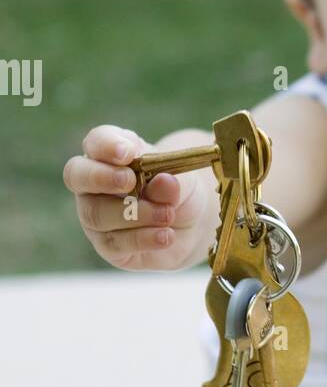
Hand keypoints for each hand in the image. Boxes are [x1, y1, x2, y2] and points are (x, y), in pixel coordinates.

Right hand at [63, 124, 210, 270]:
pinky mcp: (107, 245)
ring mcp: (95, 215)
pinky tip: (165, 236)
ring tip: (168, 214)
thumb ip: (173, 182)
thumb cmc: (178, 191)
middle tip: (129, 180)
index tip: (127, 152)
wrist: (190, 224)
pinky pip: (114, 243)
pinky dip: (142, 239)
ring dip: (135, 214)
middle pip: (77, 175)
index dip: (106, 145)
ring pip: (96, 213)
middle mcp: (93, 184)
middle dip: (102, 177)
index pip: (96, 142)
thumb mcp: (183, 181)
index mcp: (110, 155)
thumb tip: (164, 181)